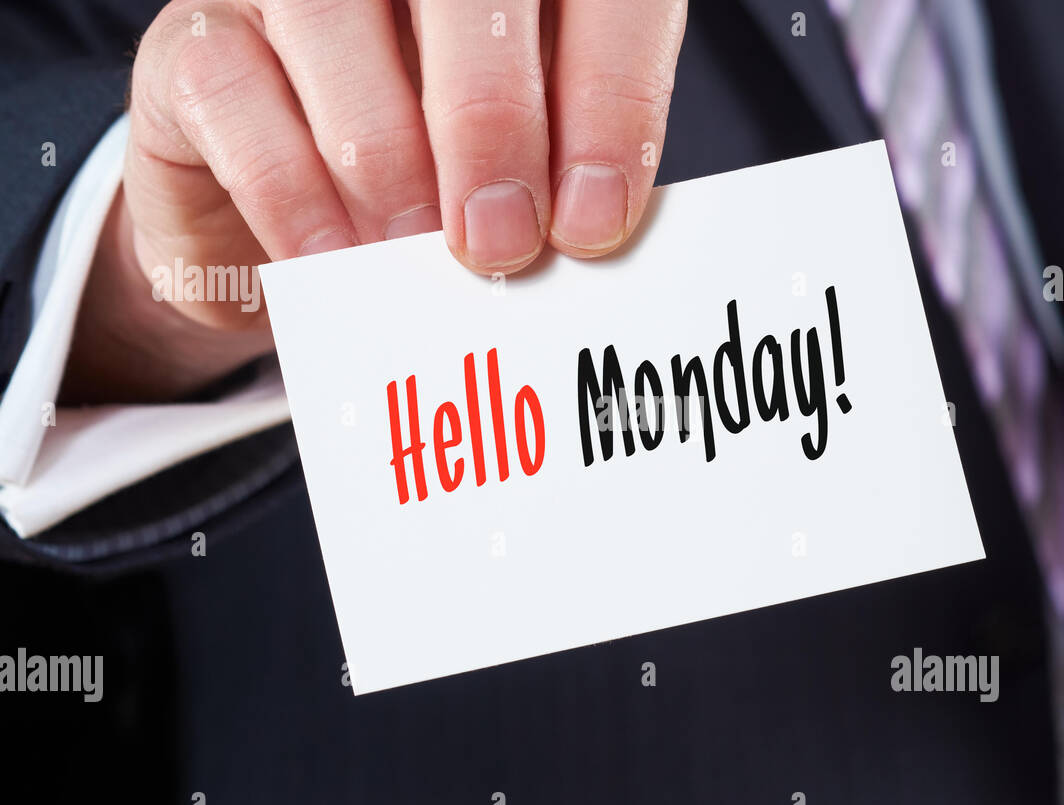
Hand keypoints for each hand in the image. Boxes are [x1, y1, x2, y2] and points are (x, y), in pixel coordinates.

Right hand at [65, 0, 687, 401]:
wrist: (293, 225)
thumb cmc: (432, 196)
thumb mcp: (518, 186)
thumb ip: (561, 183)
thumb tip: (590, 228)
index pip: (600, 1)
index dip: (608, 104)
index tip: (596, 221)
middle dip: (492, 125)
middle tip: (501, 244)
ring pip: (335, 23)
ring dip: (386, 162)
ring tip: (411, 259)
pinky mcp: (196, 36)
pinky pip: (235, 97)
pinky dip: (292, 195)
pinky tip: (330, 262)